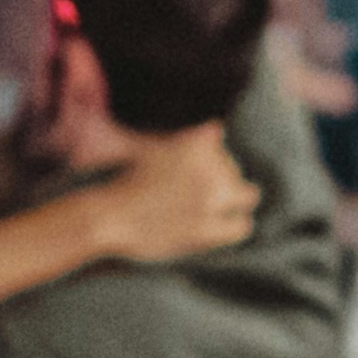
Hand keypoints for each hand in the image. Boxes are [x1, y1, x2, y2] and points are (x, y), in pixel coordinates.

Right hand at [84, 123, 261, 264]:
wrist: (109, 216)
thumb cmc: (124, 182)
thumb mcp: (154, 147)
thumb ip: (188, 139)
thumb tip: (219, 128)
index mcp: (192, 142)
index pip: (218, 137)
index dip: (208, 151)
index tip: (194, 165)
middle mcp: (206, 168)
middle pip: (234, 168)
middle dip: (221, 177)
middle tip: (200, 191)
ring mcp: (209, 199)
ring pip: (248, 195)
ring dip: (234, 200)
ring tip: (218, 208)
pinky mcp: (206, 229)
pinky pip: (241, 226)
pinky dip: (235, 225)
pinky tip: (222, 226)